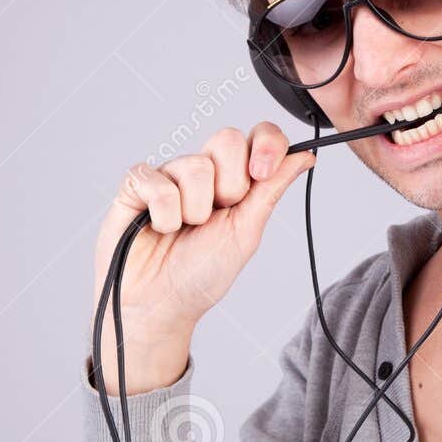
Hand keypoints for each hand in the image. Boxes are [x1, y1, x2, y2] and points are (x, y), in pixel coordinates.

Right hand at [91, 123, 313, 393]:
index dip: (266, 144)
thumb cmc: (201, 274)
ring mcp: (169, 175)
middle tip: (215, 218)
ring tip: (183, 230)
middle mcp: (203, 171)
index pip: (258, 136)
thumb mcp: (247, 232)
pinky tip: (160, 229)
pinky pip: (157, 181)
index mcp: (235, 179)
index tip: (263, 173)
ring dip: (194, 210)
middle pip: (226, 139)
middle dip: (229, 186)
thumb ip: (271, 190)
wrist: (162, 305)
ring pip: (194, 165)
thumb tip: (305, 156)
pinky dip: (164, 215)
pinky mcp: (137, 185)